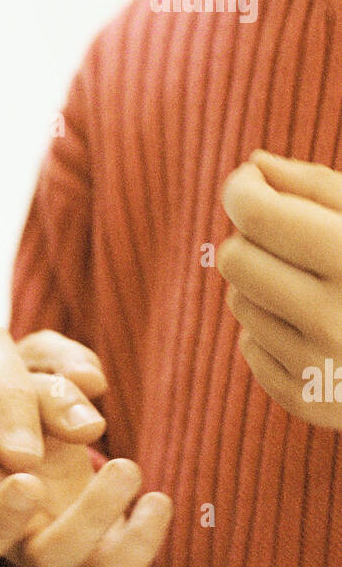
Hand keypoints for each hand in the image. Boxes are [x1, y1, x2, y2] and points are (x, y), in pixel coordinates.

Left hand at [220, 151, 341, 428]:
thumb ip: (317, 186)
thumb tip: (254, 165)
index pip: (256, 216)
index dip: (242, 190)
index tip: (249, 183)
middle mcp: (333, 319)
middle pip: (234, 259)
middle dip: (250, 239)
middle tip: (282, 235)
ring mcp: (317, 367)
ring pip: (238, 302)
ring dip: (262, 284)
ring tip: (313, 284)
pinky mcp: (304, 401)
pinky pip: (250, 346)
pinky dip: (272, 330)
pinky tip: (315, 327)